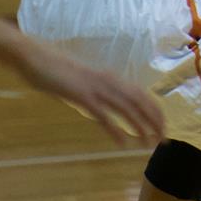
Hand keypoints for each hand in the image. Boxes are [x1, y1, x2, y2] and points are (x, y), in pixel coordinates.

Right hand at [18, 47, 164, 146]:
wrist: (37, 56)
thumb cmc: (58, 69)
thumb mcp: (85, 81)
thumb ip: (97, 91)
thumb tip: (106, 105)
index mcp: (113, 78)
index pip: (143, 96)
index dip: (156, 112)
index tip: (163, 128)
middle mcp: (110, 81)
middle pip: (142, 103)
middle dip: (155, 122)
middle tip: (164, 141)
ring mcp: (97, 87)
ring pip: (128, 109)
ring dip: (141, 128)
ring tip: (149, 144)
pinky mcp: (82, 95)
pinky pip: (104, 115)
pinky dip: (115, 130)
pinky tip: (123, 143)